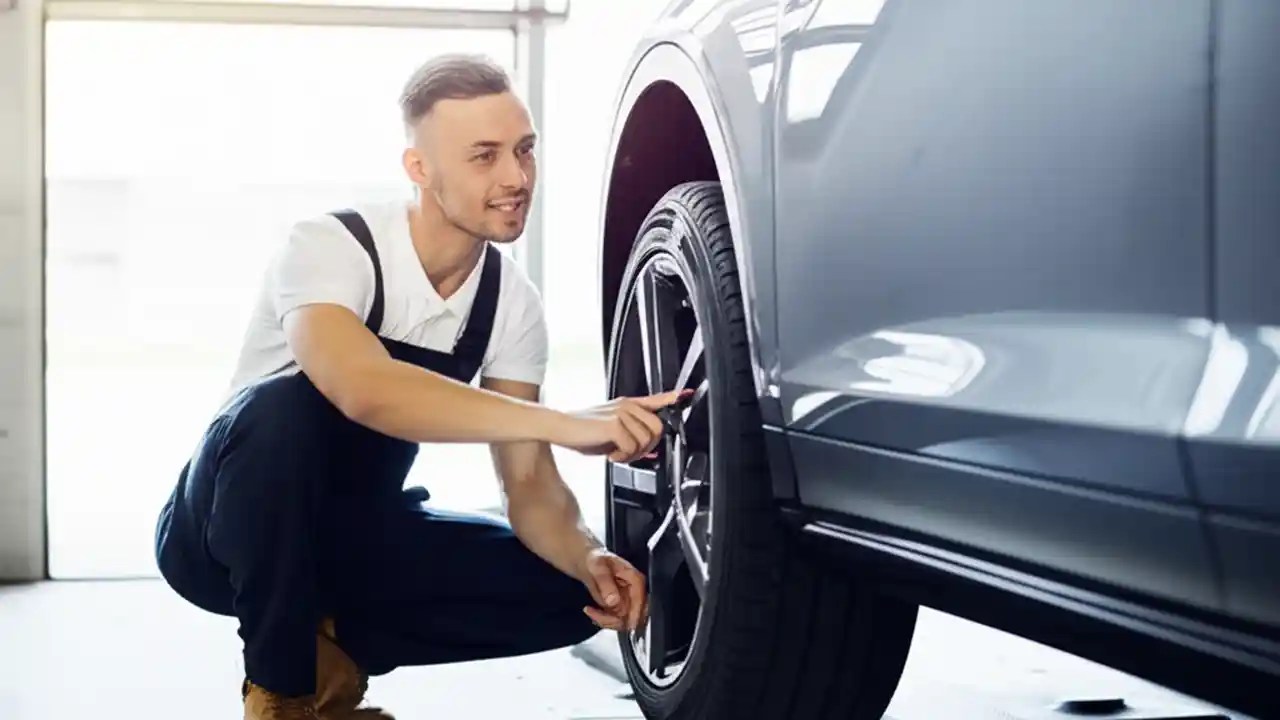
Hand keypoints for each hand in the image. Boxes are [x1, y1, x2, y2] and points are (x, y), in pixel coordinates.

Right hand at [552, 389, 690, 462]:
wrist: (559, 428)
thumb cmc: (581, 432)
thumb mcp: (610, 432)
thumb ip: (630, 435)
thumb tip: (649, 450)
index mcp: (626, 405)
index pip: (654, 400)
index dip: (670, 398)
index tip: (683, 394)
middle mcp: (627, 405)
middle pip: (656, 428)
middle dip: (647, 447)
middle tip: (629, 453)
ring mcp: (621, 413)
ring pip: (645, 440)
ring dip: (633, 454)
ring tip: (617, 453)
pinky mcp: (614, 424)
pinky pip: (631, 447)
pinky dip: (622, 457)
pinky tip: (611, 455)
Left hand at [578, 547, 647, 631]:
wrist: (590, 563)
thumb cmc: (597, 560)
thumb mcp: (598, 567)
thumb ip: (605, 582)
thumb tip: (613, 601)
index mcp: (636, 579)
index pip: (642, 600)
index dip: (635, 613)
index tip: (622, 621)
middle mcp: (636, 593)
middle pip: (636, 616)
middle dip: (617, 621)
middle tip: (598, 616)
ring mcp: (629, 603)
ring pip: (624, 622)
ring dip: (606, 621)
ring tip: (590, 611)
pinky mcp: (621, 610)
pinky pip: (615, 622)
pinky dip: (602, 620)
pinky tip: (591, 611)